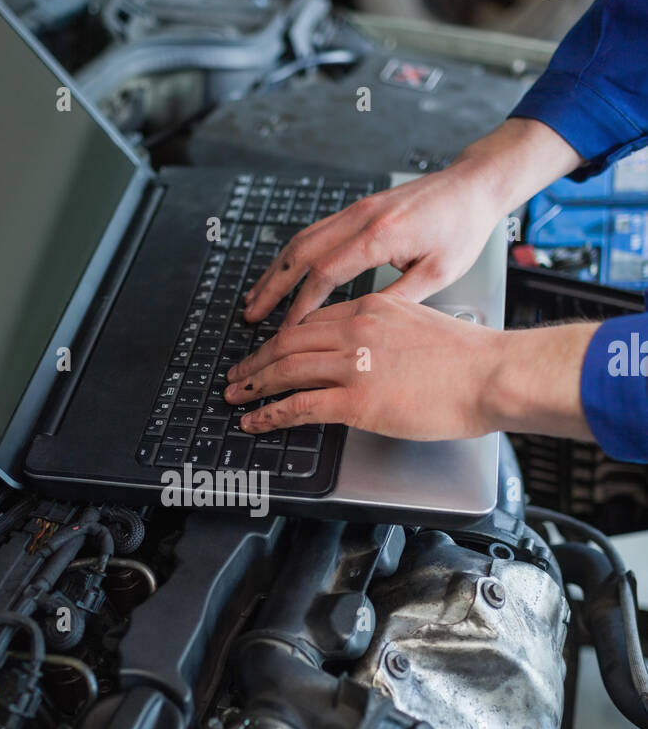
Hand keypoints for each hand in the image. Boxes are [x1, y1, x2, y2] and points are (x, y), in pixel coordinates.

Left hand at [224, 289, 598, 442]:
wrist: (492, 373)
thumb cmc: (470, 358)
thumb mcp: (421, 324)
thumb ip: (389, 331)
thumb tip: (375, 352)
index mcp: (371, 307)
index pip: (311, 321)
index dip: (280, 338)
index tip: (267, 350)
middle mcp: (355, 330)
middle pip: (287, 342)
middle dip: (255, 361)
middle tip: (236, 375)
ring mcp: (354, 365)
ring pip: (285, 370)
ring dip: (253, 385)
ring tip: (235, 398)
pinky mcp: (357, 401)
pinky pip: (299, 405)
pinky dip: (270, 414)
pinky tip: (256, 421)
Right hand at [243, 119, 584, 324]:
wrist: (473, 186)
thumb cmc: (463, 228)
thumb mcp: (438, 273)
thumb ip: (397, 299)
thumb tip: (358, 325)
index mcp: (380, 235)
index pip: (325, 274)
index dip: (301, 306)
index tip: (285, 331)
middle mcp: (361, 217)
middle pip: (300, 254)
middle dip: (271, 287)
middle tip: (251, 315)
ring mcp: (356, 210)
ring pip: (301, 240)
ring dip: (275, 270)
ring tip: (256, 297)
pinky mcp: (358, 209)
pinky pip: (315, 232)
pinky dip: (293, 256)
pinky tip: (283, 274)